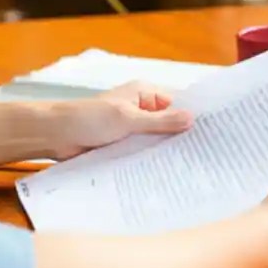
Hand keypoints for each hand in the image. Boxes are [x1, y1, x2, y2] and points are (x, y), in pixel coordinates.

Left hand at [44, 80, 194, 159]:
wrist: (56, 136)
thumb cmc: (89, 118)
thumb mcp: (128, 119)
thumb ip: (160, 121)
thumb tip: (191, 119)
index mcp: (143, 93)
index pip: (176, 103)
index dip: (191, 117)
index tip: (211, 133)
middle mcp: (139, 109)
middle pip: (167, 123)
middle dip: (180, 137)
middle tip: (203, 156)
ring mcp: (131, 128)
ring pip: (155, 140)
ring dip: (164, 151)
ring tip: (190, 168)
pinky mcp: (122, 145)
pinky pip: (141, 152)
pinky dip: (150, 160)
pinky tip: (165, 174)